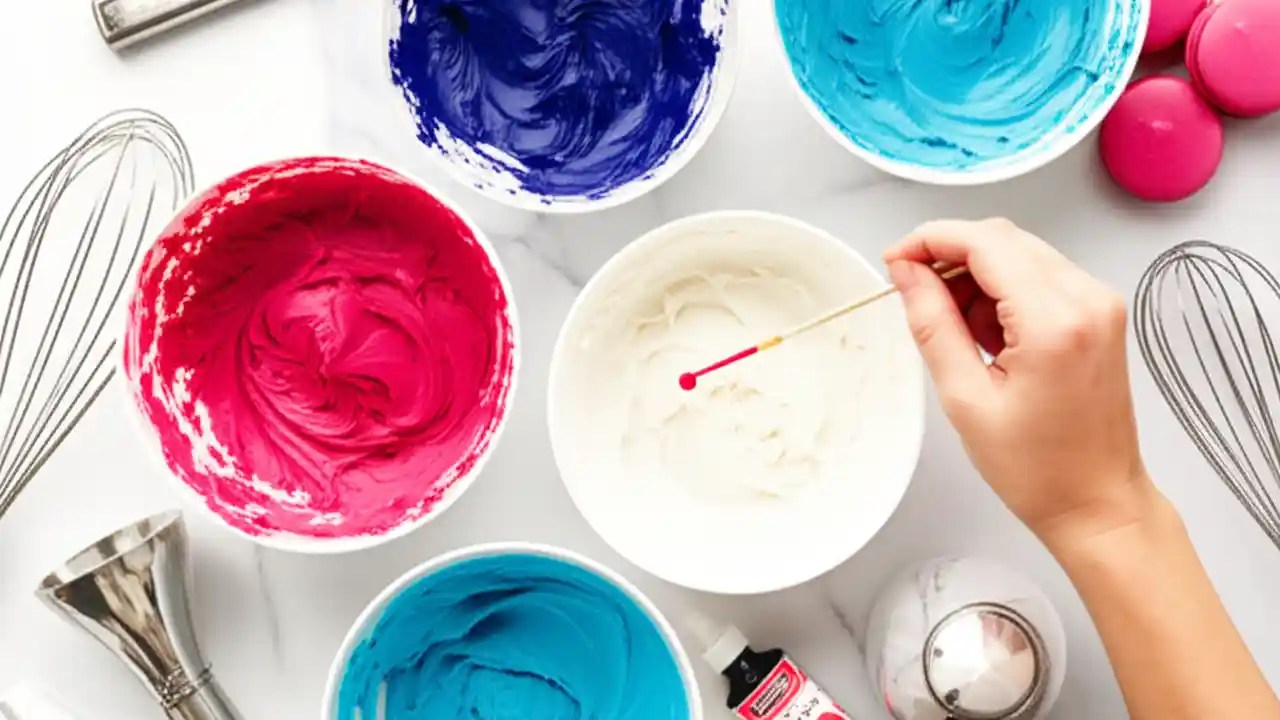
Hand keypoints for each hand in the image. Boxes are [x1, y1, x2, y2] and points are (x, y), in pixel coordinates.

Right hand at [884, 219, 1153, 549]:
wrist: (1096, 501)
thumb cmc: (1038, 468)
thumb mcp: (965, 398)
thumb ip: (932, 324)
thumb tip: (907, 274)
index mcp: (1055, 321)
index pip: (985, 243)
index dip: (930, 240)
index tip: (896, 260)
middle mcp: (1086, 299)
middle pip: (1003, 239)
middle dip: (950, 255)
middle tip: (913, 293)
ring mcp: (1099, 303)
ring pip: (1020, 253)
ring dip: (975, 274)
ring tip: (953, 327)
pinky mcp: (1099, 313)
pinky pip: (1040, 276)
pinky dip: (1002, 290)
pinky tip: (985, 332)